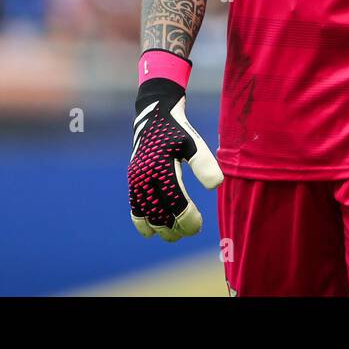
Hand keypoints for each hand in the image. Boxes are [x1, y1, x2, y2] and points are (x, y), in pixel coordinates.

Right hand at [127, 50, 222, 240]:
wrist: (154, 114)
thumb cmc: (178, 129)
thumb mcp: (193, 142)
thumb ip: (204, 163)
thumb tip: (215, 186)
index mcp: (160, 168)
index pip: (174, 203)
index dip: (187, 219)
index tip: (199, 226)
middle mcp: (144, 176)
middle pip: (158, 214)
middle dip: (174, 228)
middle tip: (190, 232)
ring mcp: (136, 180)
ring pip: (145, 214)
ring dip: (159, 228)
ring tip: (174, 235)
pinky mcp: (133, 180)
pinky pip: (134, 207)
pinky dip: (142, 221)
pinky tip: (152, 231)